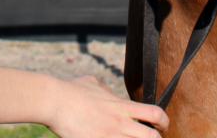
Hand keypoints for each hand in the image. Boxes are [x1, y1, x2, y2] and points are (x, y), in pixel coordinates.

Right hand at [48, 76, 168, 137]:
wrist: (53, 100)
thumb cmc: (70, 90)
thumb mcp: (92, 83)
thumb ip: (106, 89)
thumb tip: (110, 92)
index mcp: (120, 106)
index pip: (155, 114)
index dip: (163, 122)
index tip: (161, 127)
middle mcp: (120, 123)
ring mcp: (109, 136)